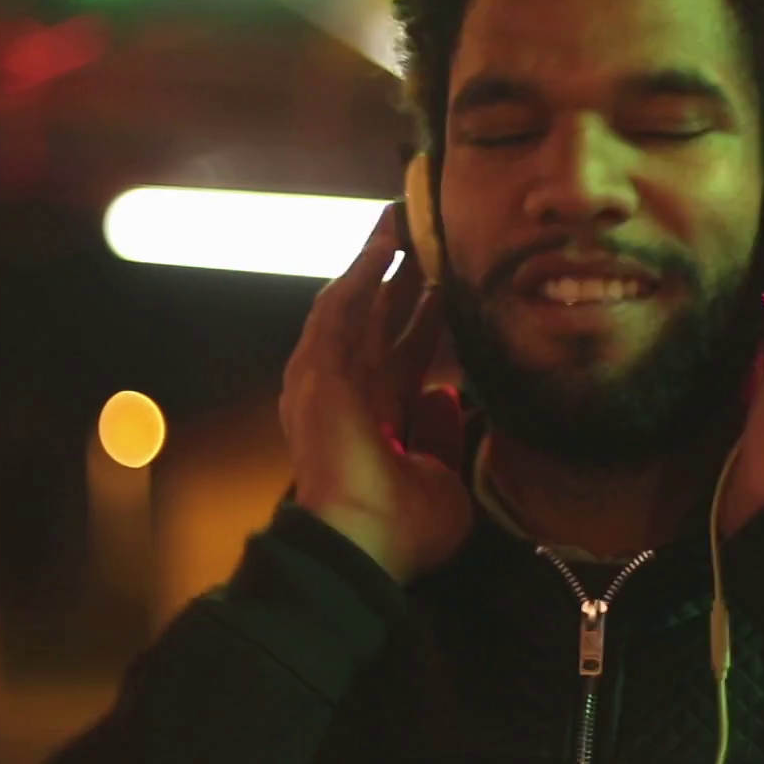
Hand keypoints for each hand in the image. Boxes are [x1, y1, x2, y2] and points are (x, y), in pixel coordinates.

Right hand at [279, 203, 471, 583]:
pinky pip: (339, 310)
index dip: (426, 319)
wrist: (362, 542)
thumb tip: (446, 396)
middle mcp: (353, 395)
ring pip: (357, 305)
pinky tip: (383, 244)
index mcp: (382, 421)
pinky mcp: (317, 370)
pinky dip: (360, 275)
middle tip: (424, 234)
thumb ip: (444, 435)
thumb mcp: (444, 480)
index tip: (447, 285)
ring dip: (378, 264)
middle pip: (380, 321)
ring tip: (401, 221)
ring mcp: (328, 381)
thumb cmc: (403, 527)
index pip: (406, 355)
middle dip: (401, 278)